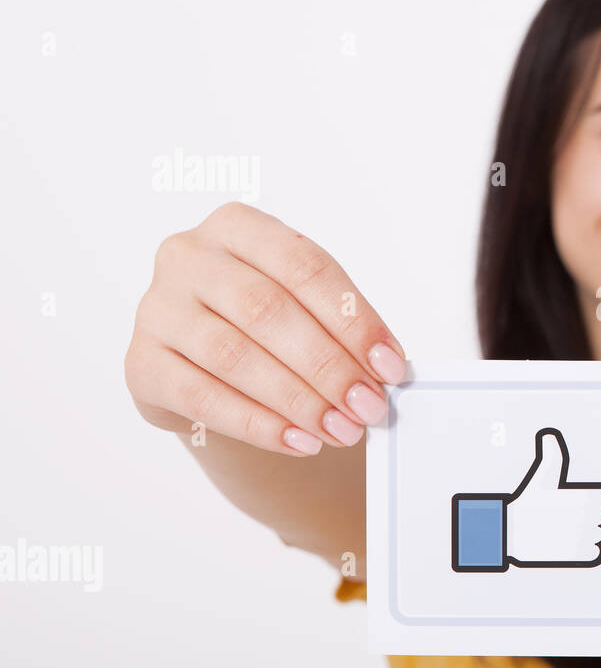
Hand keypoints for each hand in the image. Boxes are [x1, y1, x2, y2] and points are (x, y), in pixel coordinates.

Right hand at [124, 202, 407, 455]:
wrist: (208, 364)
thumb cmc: (266, 325)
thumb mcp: (304, 306)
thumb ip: (340, 327)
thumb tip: (386, 369)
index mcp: (238, 226)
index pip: (305, 267)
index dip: (354, 319)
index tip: (392, 366)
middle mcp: (189, 257)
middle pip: (267, 310)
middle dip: (328, 365)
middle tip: (370, 406)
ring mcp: (158, 309)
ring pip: (234, 356)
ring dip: (298, 400)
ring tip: (343, 430)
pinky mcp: (141, 364)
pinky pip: (202, 398)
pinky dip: (257, 424)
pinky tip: (299, 441)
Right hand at [451, 428, 600, 570]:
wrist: (512, 532)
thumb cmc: (529, 503)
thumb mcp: (541, 476)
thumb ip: (552, 456)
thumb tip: (549, 436)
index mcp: (580, 495)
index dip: (595, 500)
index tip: (582, 502)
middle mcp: (583, 516)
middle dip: (592, 516)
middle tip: (573, 517)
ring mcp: (581, 536)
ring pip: (600, 534)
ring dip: (590, 533)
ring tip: (573, 530)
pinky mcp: (577, 554)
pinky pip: (596, 551)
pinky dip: (589, 549)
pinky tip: (575, 543)